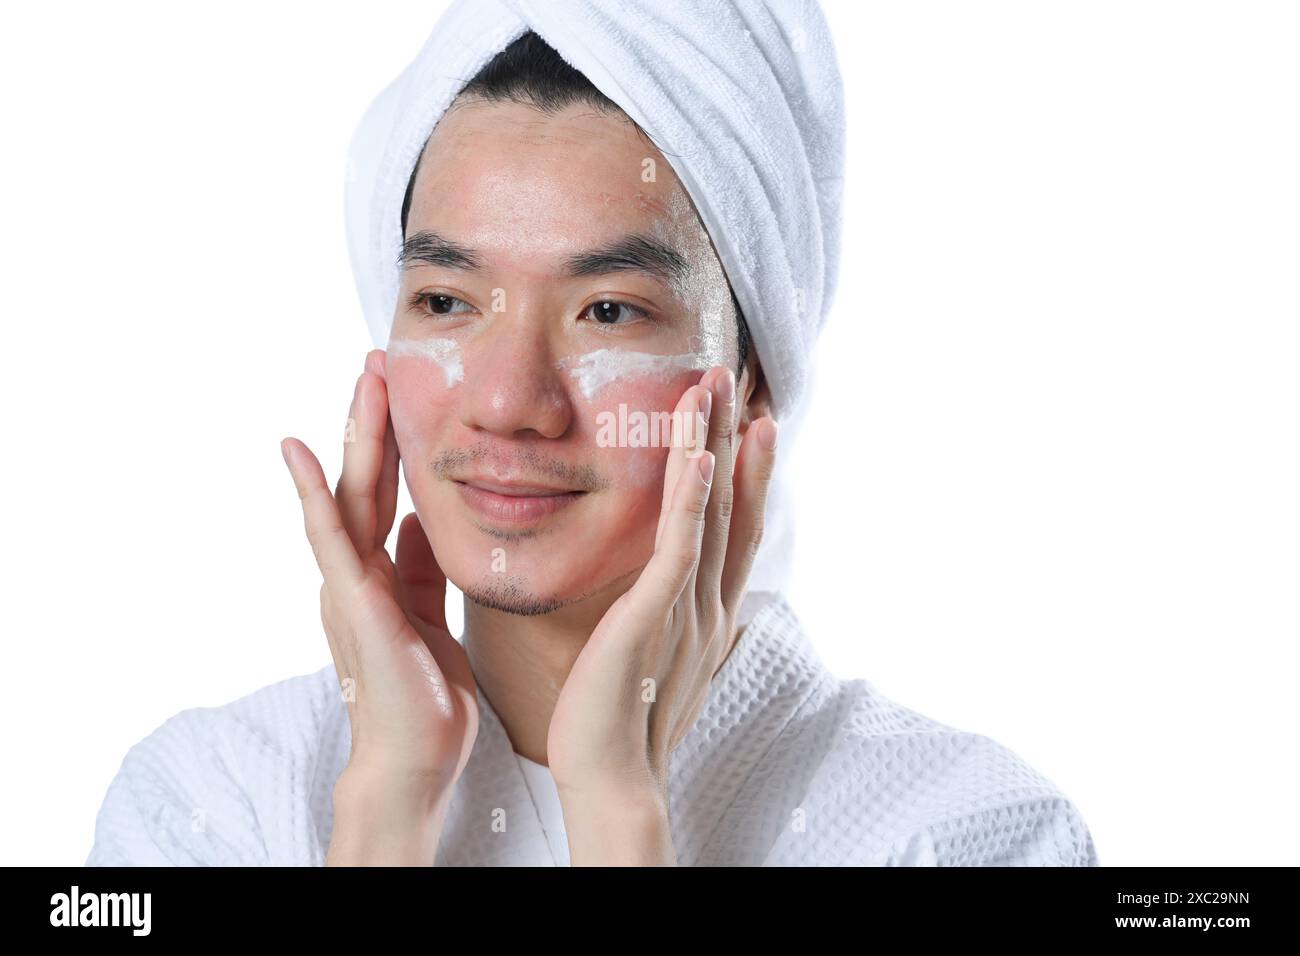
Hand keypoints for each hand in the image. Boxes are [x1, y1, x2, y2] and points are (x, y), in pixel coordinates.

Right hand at [280, 349, 477, 864]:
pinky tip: (300, 454)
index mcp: (377, 574)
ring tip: (361, 379)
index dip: (390, 443)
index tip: (400, 392)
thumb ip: (420, 569)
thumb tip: (421, 522)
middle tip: (379, 361)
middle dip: (371, 421)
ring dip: (354, 436)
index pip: (383, 494)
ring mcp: (349, 586)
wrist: (415, 757)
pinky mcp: (353, 605)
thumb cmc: (424, 694)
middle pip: (362, 482)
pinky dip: (314, 496)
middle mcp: (356, 572)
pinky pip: (331, 541)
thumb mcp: (428, 615)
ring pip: (348, 496)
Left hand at [546, 365, 778, 863]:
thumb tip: (657, 592)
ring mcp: (689, 608)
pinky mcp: (656, 616)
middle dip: (735, 439)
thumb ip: (662, 617)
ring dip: (713, 445)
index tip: (748, 423)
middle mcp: (710, 603)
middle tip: (736, 380)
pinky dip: (692, 499)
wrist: (613, 779)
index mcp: (707, 611)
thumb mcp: (652, 656)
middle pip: (734, 506)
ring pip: (711, 512)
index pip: (734, 528)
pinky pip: (680, 547)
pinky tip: (696, 456)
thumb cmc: (621, 720)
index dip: (744, 472)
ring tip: (715, 389)